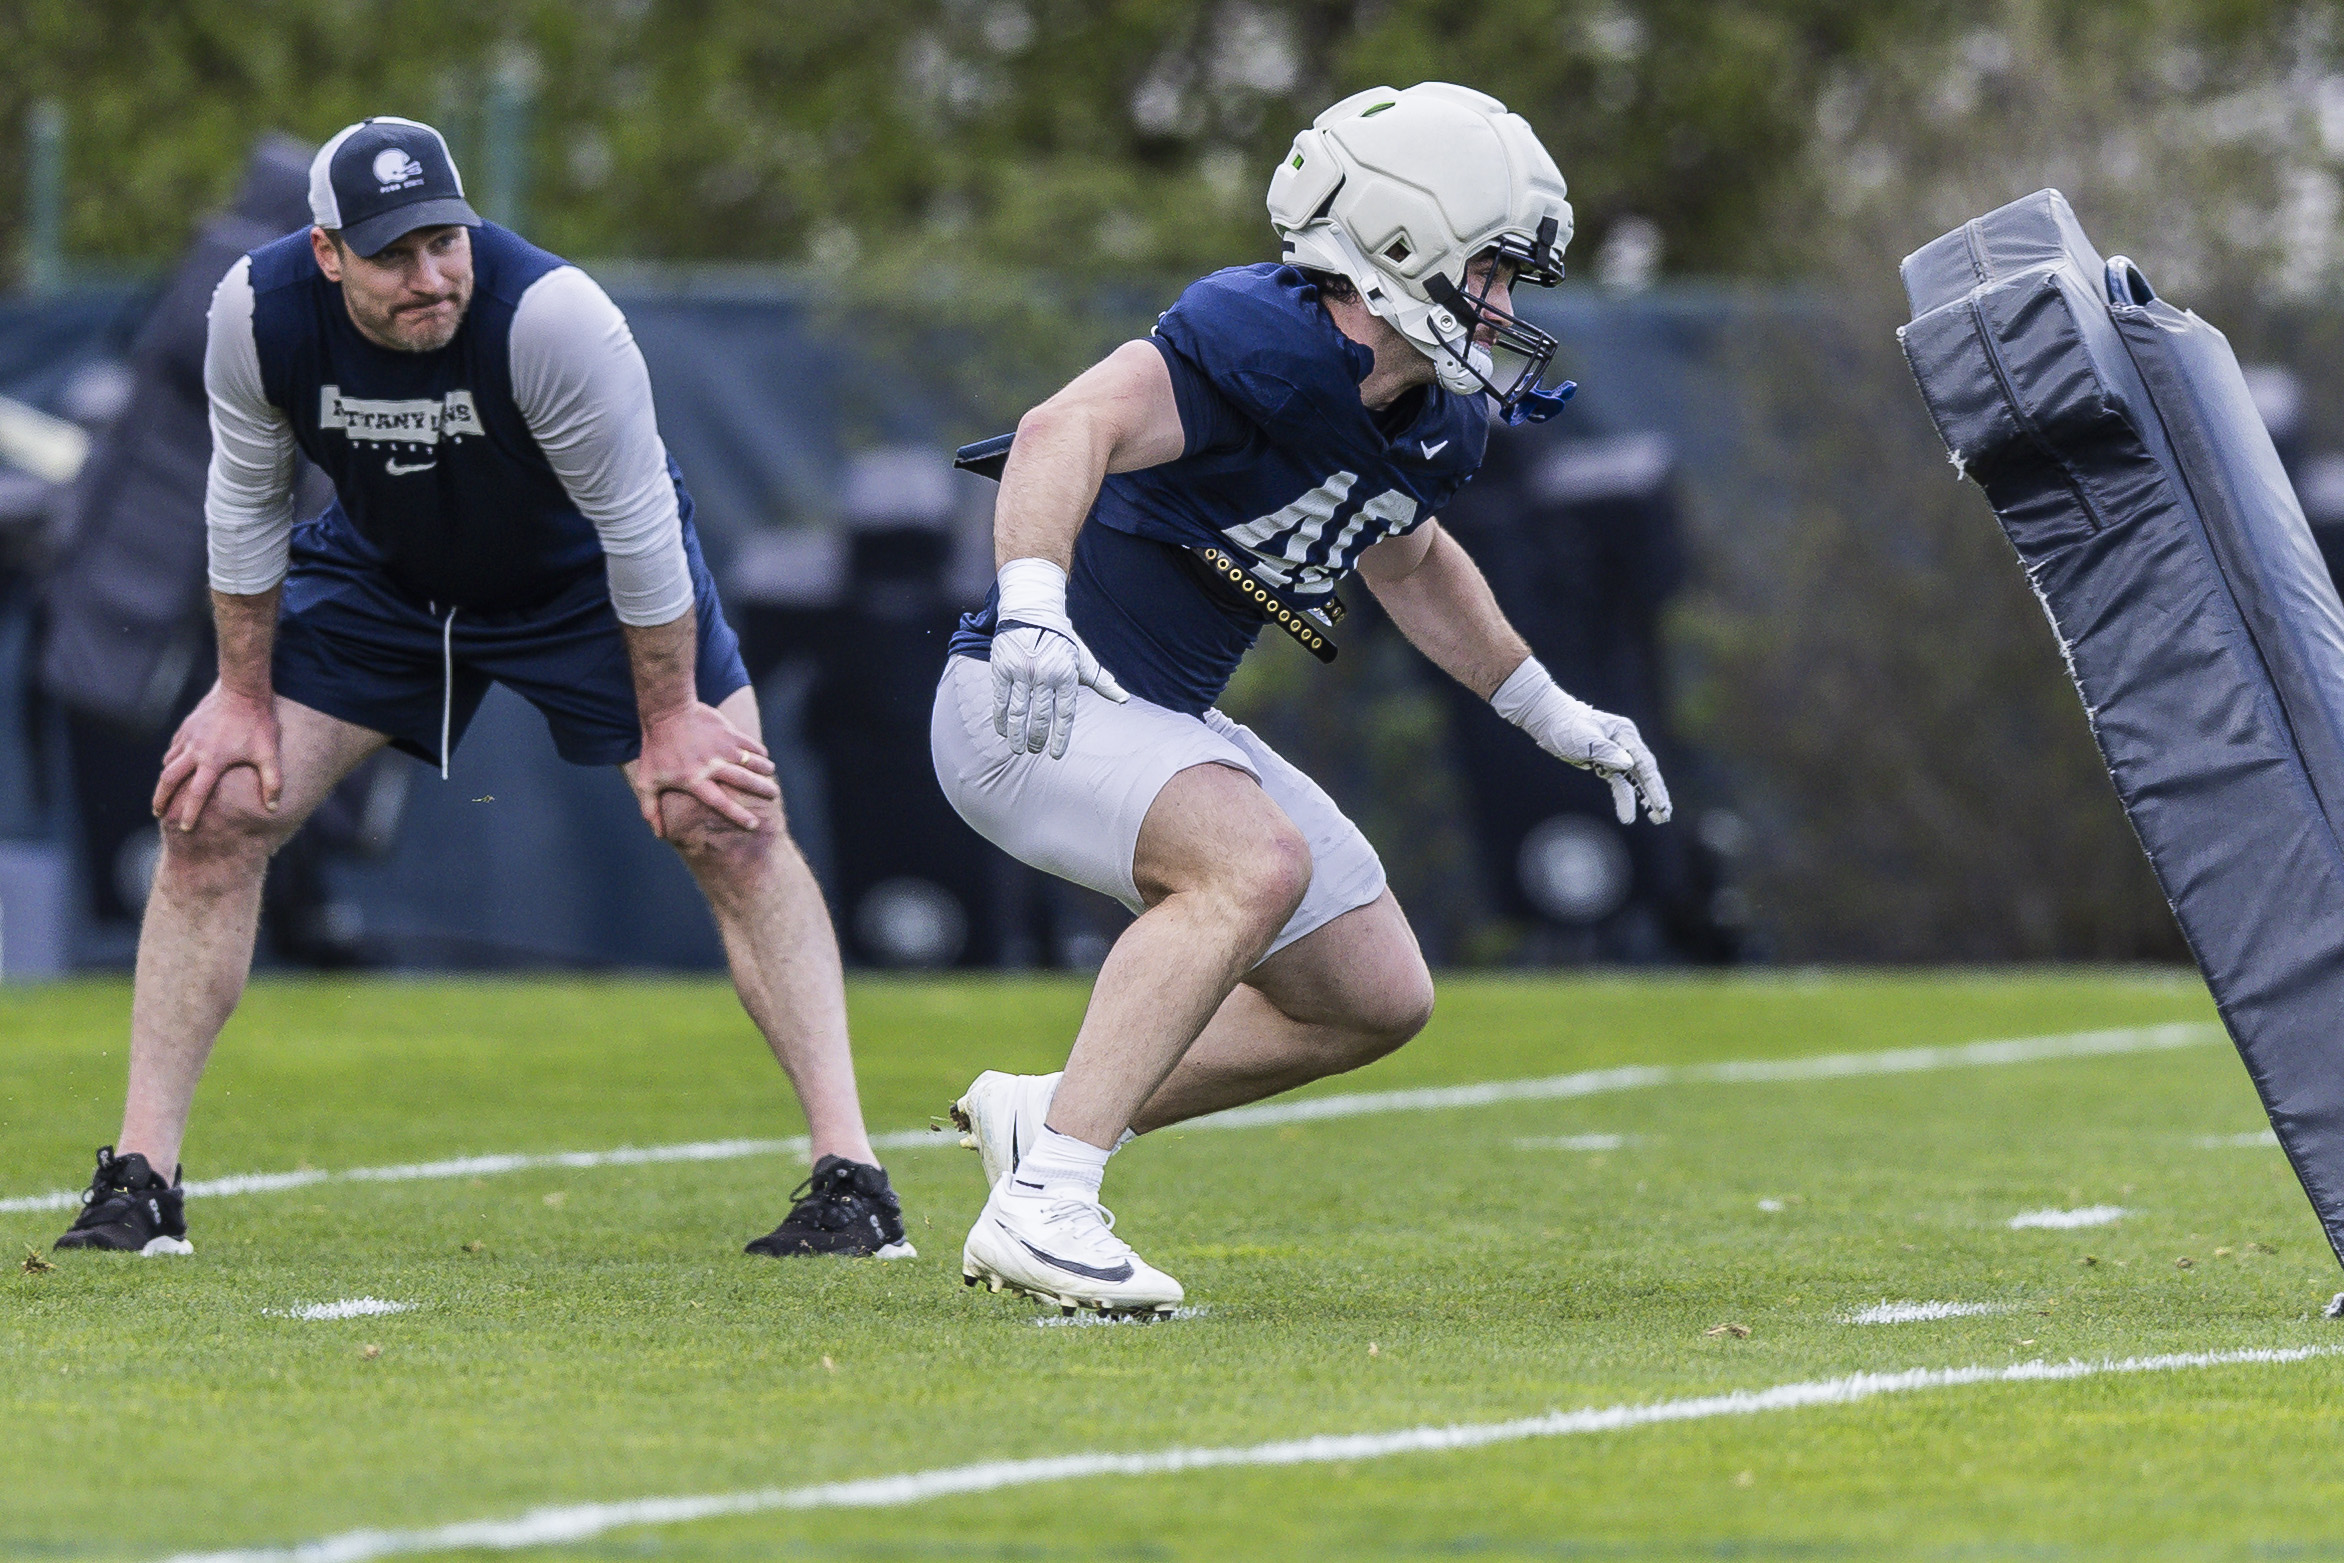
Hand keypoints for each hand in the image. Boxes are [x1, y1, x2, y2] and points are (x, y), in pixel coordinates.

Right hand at [153, 681, 281, 832]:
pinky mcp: (187, 726)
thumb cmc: (258, 723)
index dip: (189, 813)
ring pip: (168, 763)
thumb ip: (273, 782)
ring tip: (164, 793)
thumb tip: (274, 808)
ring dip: (164, 780)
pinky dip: (171, 760)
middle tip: (158, 814)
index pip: (195, 794)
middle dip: (161, 799)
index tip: (184, 829)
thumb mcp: (270, 754)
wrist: (243, 689)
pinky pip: (174, 747)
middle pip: (169, 780)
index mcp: (212, 761)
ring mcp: (188, 737)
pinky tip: (173, 765)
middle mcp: (195, 750)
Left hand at [631, 701, 780, 836]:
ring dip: (765, 768)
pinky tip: (763, 755)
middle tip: (774, 795)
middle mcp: (712, 765)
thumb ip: (651, 809)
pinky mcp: (728, 732)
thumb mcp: (646, 781)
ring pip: (751, 761)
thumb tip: (659, 835)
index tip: (753, 825)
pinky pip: (749, 743)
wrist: (666, 711)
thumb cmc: (655, 749)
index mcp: (695, 780)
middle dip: (762, 789)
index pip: (721, 803)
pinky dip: (759, 750)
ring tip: (771, 774)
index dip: (738, 815)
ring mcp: (722, 747)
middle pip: (744, 781)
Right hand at [991, 624, 1127, 758]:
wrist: (1032, 612)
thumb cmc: (1062, 640)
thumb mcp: (1083, 659)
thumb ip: (1102, 682)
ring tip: (1019, 749)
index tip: (1056, 754)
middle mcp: (1044, 674)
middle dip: (1038, 738)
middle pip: (1041, 716)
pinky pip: (1000, 700)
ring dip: (1017, 734)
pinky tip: (1003, 731)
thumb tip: (1123, 699)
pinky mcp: (1002, 668)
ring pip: (1018, 712)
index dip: (1060, 737)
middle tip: (1035, 750)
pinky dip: (1001, 719)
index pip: (1065, 713)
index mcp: (1066, 675)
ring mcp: (1021, 672)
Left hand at [1492, 659, 1671, 825]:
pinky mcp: (1607, 762)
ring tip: (1659, 819)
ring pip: (1635, 779)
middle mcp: (1626, 742)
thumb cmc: (1566, 726)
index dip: (1653, 785)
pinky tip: (1628, 816)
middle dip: (1656, 794)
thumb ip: (1606, 751)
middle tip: (1665, 816)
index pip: (1644, 763)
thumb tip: (1628, 763)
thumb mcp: (1584, 740)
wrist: (1549, 719)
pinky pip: (1620, 782)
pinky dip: (1625, 797)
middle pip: (1645, 772)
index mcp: (1625, 733)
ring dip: (1645, 799)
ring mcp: (1617, 752)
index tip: (1661, 804)